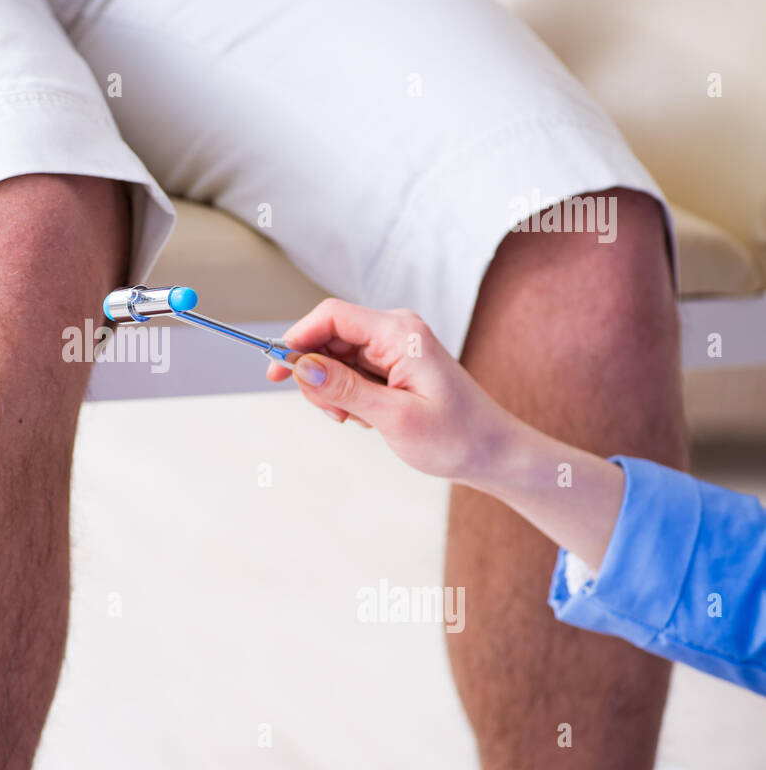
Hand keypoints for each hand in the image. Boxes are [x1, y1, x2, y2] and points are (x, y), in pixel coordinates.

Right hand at [266, 299, 518, 481]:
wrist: (493, 452)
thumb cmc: (456, 437)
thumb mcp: (395, 418)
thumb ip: (344, 389)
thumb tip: (301, 365)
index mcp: (399, 333)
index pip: (330, 316)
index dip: (296, 338)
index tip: (276, 371)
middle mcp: (395, 331)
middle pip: (327, 336)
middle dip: (315, 374)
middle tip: (332, 413)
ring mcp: (393, 346)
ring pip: (333, 355)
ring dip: (330, 389)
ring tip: (355, 420)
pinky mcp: (391, 363)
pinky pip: (348, 369)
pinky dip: (344, 394)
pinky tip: (365, 416)